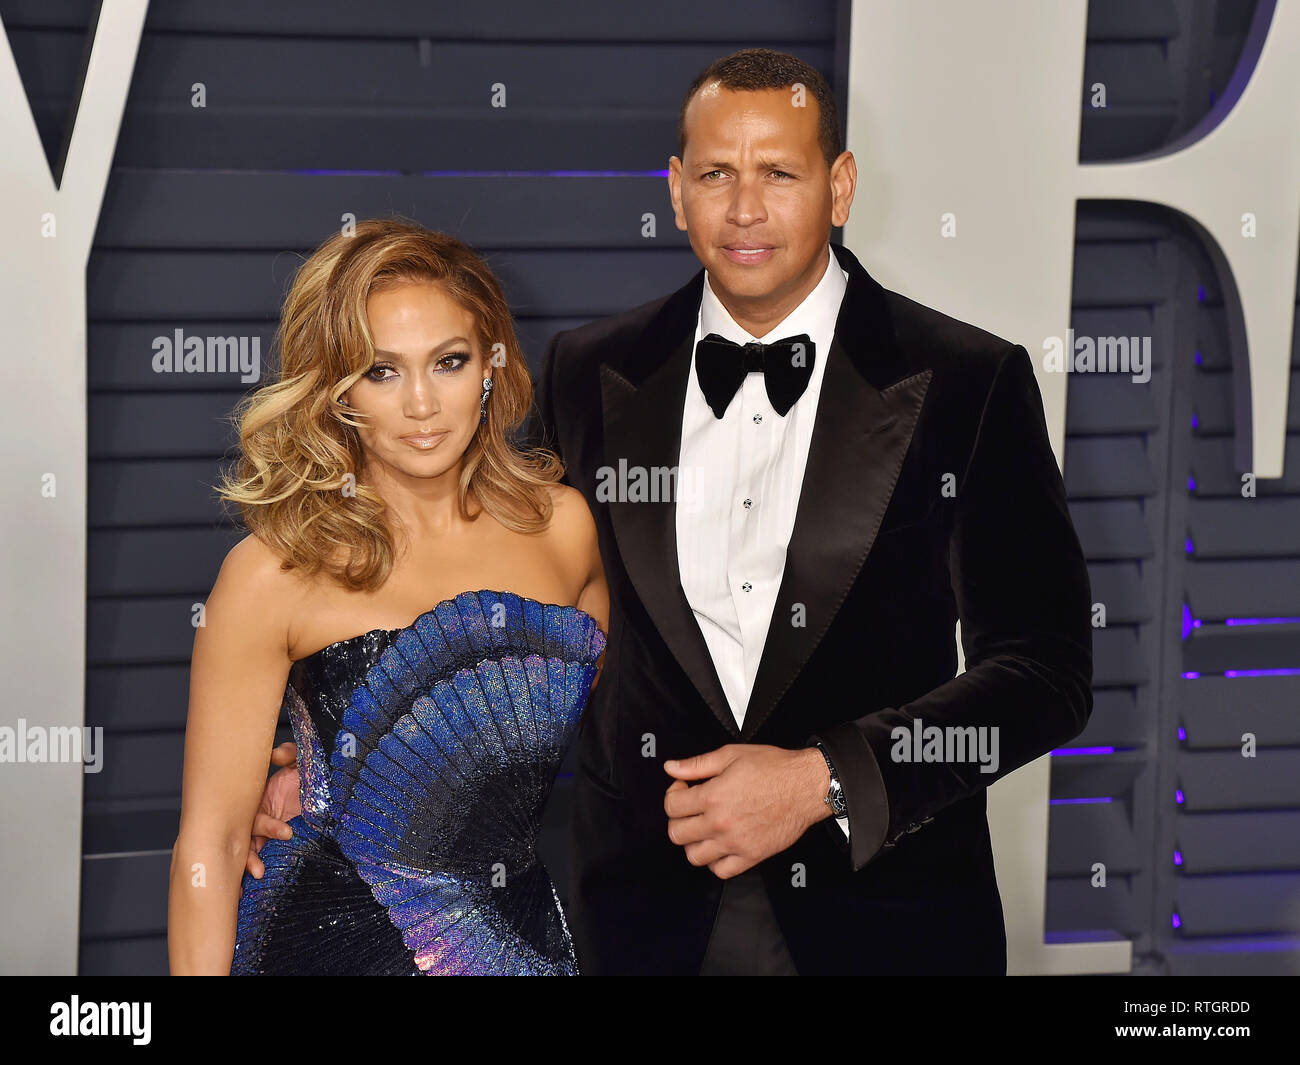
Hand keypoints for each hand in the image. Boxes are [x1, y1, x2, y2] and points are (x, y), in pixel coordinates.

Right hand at [245, 741, 300, 878]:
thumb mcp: (302, 763)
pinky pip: (257, 859)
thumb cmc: (307, 778)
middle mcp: (261, 818)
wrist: (325, 790)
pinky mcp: (272, 844)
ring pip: (249, 851)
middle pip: (248, 838)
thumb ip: (291, 754)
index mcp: (264, 801)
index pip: (256, 815)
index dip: (267, 826)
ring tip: (257, 876)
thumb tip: (276, 755)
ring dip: (249, 864)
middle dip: (250, 854)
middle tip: (260, 868)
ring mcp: (265, 834)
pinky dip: (249, 871)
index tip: (286, 833)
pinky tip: (245, 889)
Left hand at [663, 745, 829, 879]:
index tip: (684, 788)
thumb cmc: (775, 769)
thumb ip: (697, 764)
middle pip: (677, 833)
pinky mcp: (751, 856)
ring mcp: (735, 843)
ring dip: (693, 841)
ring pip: (694, 856)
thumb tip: (671, 767)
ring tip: (703, 827)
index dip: (674, 793)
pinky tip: (719, 845)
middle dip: (678, 818)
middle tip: (690, 808)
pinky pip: (721, 870)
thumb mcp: (731, 755)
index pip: (672, 806)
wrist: (806, 786)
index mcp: (713, 796)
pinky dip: (715, 861)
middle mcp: (721, 822)